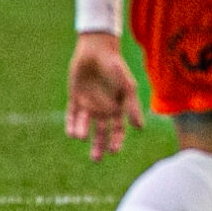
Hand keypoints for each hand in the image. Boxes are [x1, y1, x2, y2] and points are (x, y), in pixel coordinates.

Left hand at [65, 32, 144, 161]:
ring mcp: (88, 104)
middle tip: (96, 159)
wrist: (97, 50)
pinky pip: (72, 114)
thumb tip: (140, 128)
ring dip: (82, 132)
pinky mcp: (75, 98)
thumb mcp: (127, 87)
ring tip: (81, 137)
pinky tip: (71, 132)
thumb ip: (132, 107)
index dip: (116, 141)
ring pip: (84, 124)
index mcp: (117, 107)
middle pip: (100, 132)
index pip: (118, 130)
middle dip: (98, 146)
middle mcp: (103, 109)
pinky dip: (71, 124)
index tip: (114, 151)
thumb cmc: (116, 67)